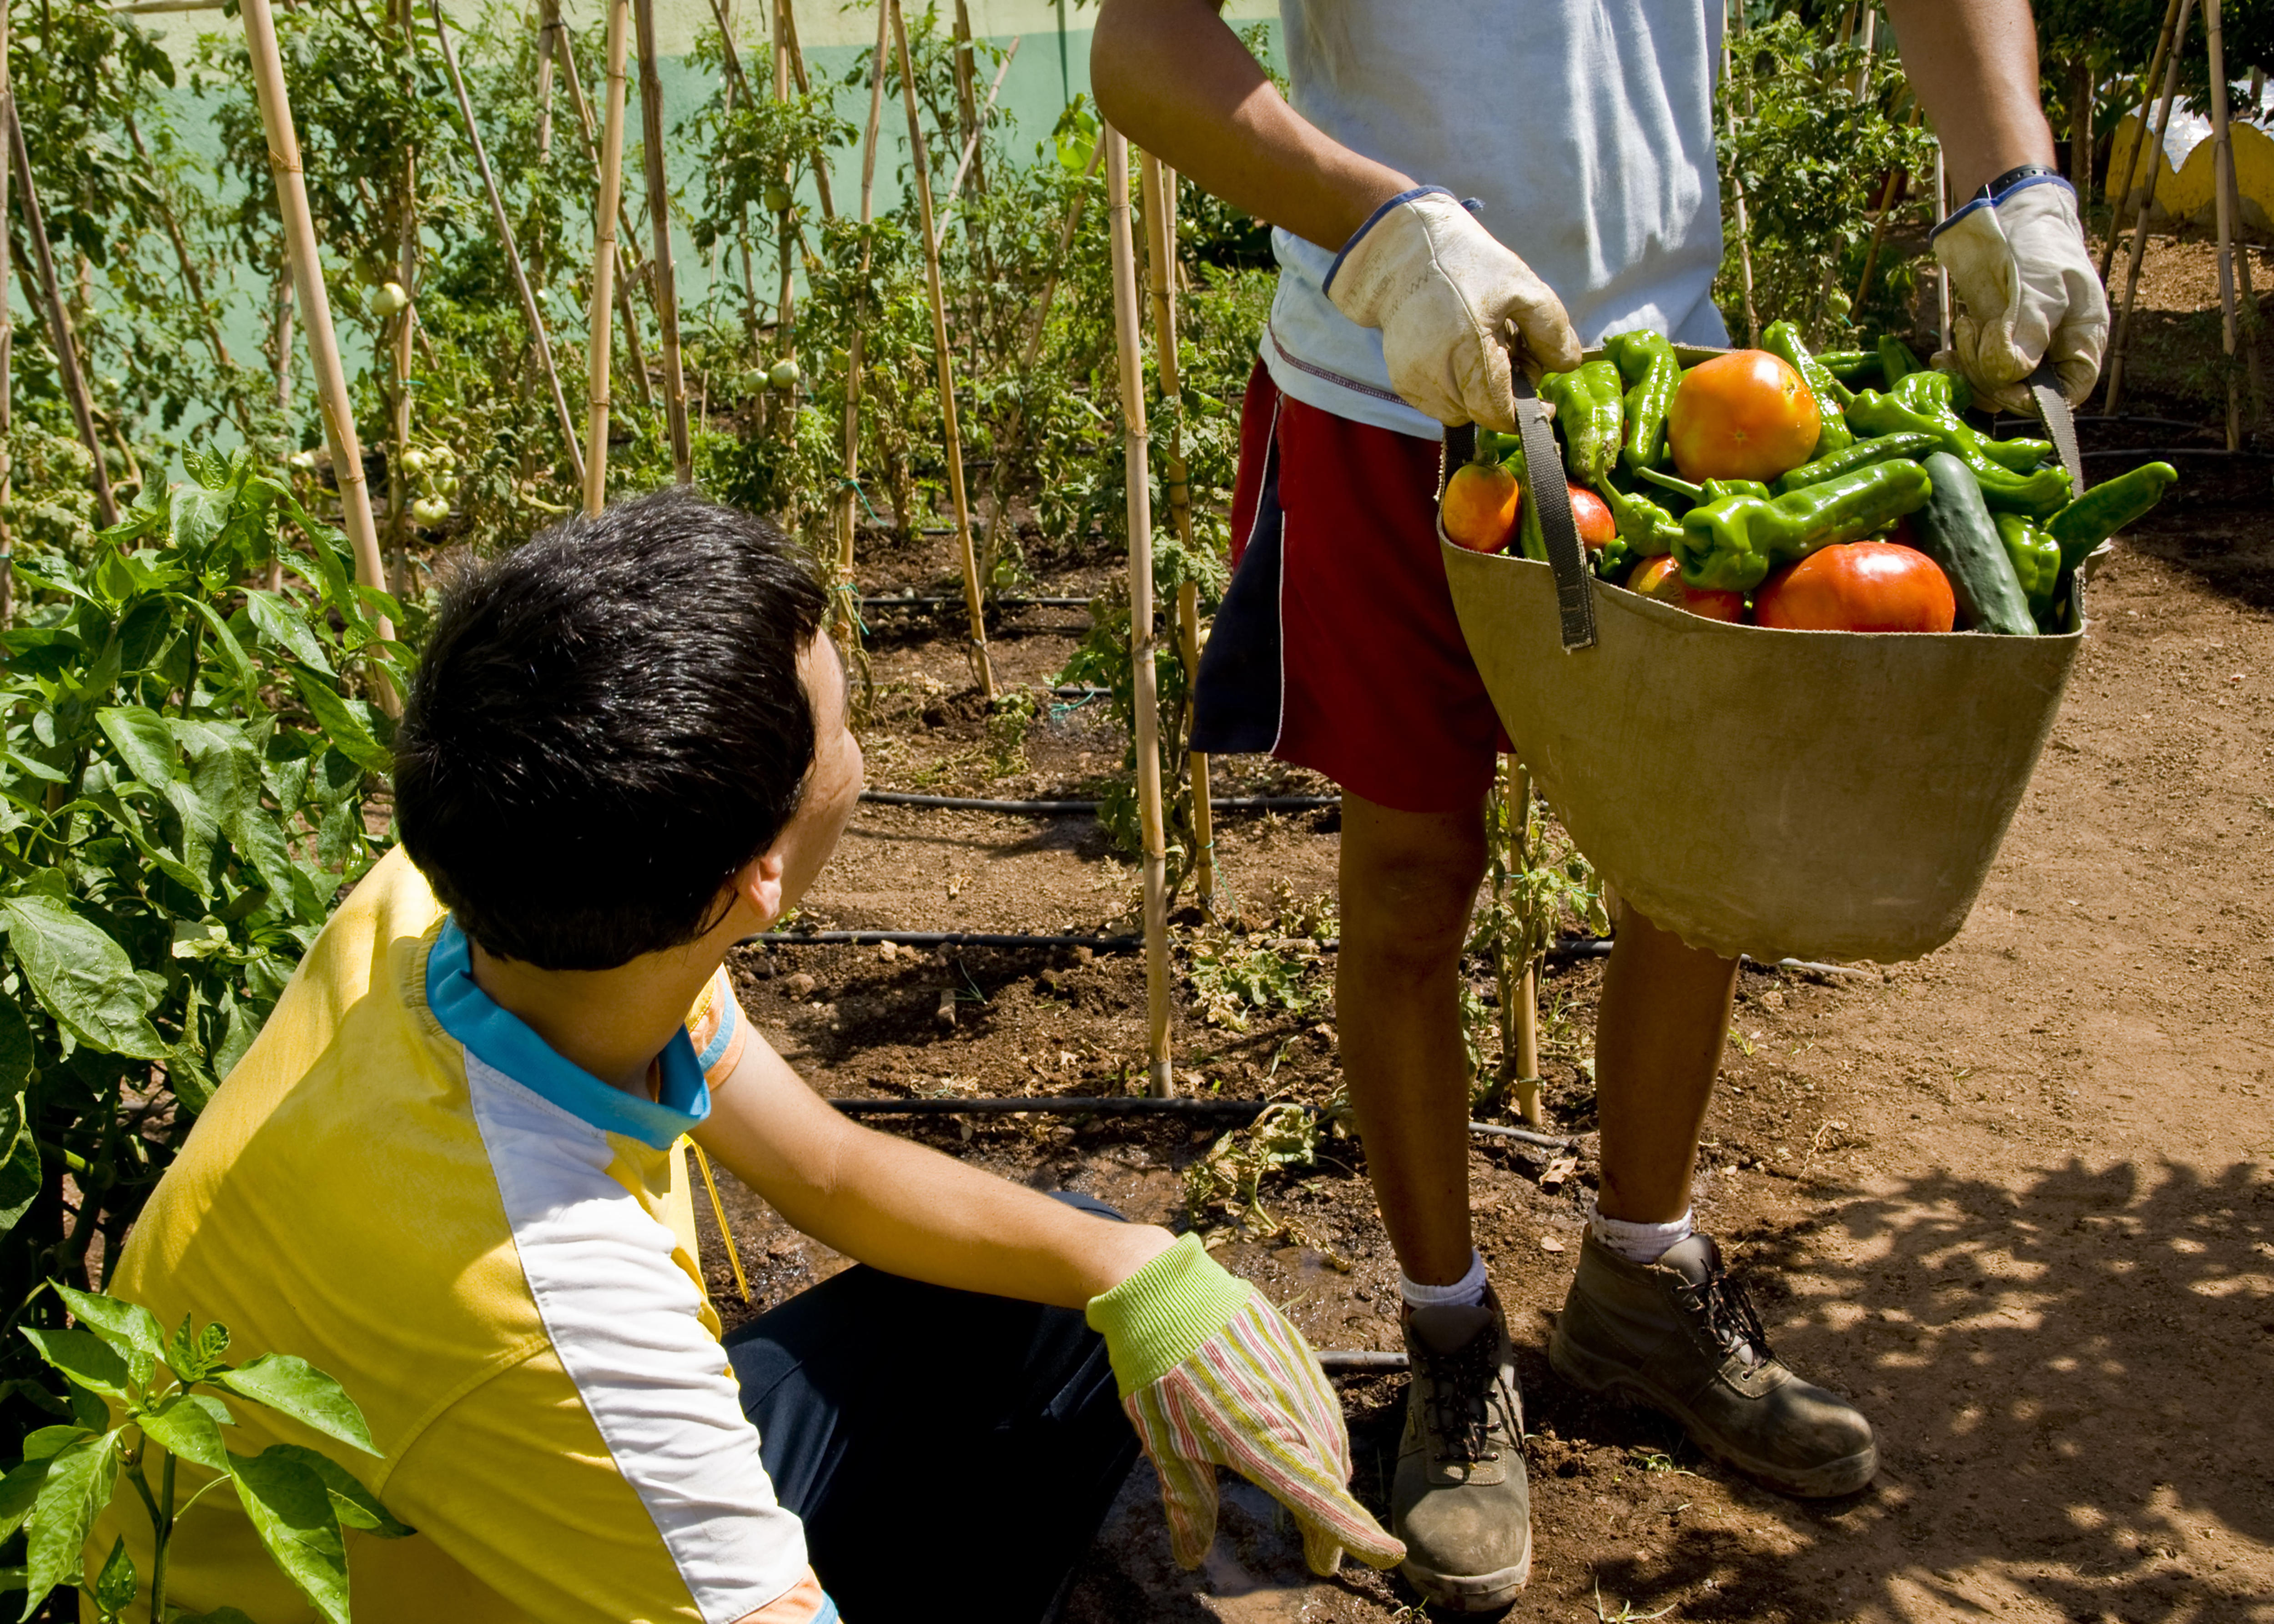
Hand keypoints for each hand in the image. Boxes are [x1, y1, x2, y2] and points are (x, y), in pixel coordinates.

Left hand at [1086, 1235, 1403, 1576]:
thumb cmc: (1158, 1375)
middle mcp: (1290, 1413)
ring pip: (1331, 1440)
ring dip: (1332, 1480)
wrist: (1166, 1295)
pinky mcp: (1299, 1352)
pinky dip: (1328, 1437)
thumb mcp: (1166, 1446)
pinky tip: (1320, 1450)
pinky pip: (1325, 1405)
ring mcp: (1299, 1379)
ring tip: (1325, 1510)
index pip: (1320, 1500)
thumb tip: (1190, 1558)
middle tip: (1323, 1555)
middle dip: (1335, 1522)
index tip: (1388, 1555)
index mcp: (1260, 1443)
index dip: (1356, 1533)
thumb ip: (1189, 1504)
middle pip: (1329, 1477)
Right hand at [1326, 188, 1581, 431]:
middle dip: (1503, 395)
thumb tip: (1565, 367)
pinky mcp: (1402, 381)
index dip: (1525, 414)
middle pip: (1481, 414)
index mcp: (1468, 348)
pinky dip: (1456, 388)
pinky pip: (1439, 403)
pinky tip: (1458, 352)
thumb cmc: (1468, 266)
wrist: (1406, 254)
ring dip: (1478, 393)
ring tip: (1481, 348)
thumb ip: (1551, 329)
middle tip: (1510, 353)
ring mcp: (1413, 379)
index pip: (1497, 413)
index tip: (1544, 403)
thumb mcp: (1522, 285)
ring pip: (1459, 412)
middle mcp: (1435, 372)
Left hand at [1931, 177, 2107, 413]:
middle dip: (1991, 375)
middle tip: (1974, 334)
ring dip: (1971, 368)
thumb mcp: (2042, 282)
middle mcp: (2052, 355)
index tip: (2003, 379)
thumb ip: (2032, 326)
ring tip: (1966, 328)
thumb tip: (2016, 370)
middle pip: (2021, 395)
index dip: (2034, 399)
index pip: (2068, 395)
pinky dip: (1957, 368)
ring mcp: (2020, 352)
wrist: (2013, 220)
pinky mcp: (1990, 347)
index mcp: (2081, 342)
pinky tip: (1943, 357)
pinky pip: (1972, 374)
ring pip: (1992, 387)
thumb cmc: (2040, 245)